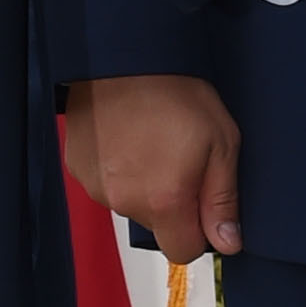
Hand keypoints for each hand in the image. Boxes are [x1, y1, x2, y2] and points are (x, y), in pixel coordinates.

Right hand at [61, 73, 242, 260]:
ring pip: (130, 204)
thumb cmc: (177, 93)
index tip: (202, 203)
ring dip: (142, 185)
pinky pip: (105, 184)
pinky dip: (117, 170)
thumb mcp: (221, 142)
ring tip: (151, 141)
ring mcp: (96, 186)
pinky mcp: (78, 168)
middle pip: (156, 226)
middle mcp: (125, 201)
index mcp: (164, 201)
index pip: (182, 251)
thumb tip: (227, 243)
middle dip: (171, 203)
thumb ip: (222, 199)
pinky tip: (127, 137)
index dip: (197, 232)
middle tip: (179, 159)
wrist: (124, 55)